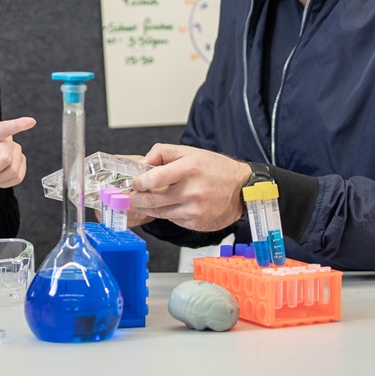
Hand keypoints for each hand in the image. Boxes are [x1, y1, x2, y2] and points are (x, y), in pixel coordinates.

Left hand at [127, 144, 248, 231]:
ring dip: (149, 208)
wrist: (242, 189)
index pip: (153, 179)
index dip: (139, 183)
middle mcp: (192, 191)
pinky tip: (172, 205)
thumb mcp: (189, 151)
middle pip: (152, 200)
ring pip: (160, 213)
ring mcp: (195, 210)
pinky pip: (173, 220)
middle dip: (136, 199)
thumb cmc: (215, 169)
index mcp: (189, 169)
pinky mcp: (197, 224)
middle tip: (132, 197)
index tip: (136, 183)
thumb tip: (142, 164)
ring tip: (148, 201)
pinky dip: (168, 213)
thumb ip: (162, 153)